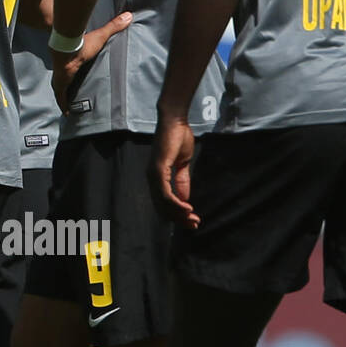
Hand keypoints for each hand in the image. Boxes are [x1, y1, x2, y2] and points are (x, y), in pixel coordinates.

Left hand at [50, 11, 131, 112]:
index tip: (80, 77)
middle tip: (76, 96)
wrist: (67, 50)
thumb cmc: (82, 44)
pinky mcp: (60, 86)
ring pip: (63, 91)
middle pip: (67, 82)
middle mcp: (66, 71)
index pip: (74, 69)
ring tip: (72, 107)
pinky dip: (63, 105)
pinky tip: (67, 113)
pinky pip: (61, 99)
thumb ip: (114, 26)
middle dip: (70, 88)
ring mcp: (61, 80)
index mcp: (74, 62)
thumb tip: (129, 15)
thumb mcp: (101, 36)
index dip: (76, 73)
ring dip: (66, 98)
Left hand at [149, 112, 197, 227]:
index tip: (192, 221)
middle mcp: (151, 177)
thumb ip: (182, 180)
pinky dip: (176, 203)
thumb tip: (185, 198)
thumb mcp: (182, 163)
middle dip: (178, 218)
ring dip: (179, 213)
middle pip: (162, 206)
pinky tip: (187, 208)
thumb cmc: (178, 138)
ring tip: (193, 219)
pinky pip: (165, 192)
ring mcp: (153, 173)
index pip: (163, 202)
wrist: (175, 121)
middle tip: (194, 225)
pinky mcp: (158, 168)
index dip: (176, 214)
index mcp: (156, 177)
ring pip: (163, 202)